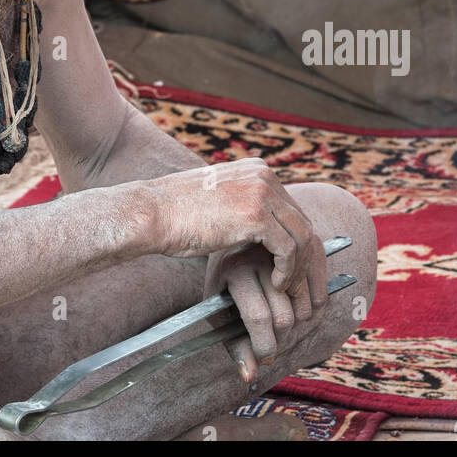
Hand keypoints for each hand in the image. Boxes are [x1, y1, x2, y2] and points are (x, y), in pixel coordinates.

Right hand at [143, 156, 319, 295]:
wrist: (153, 213)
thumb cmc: (177, 214)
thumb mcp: (218, 198)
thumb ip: (242, 203)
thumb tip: (259, 226)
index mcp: (256, 169)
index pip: (293, 208)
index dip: (296, 241)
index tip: (289, 267)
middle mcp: (263, 175)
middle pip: (302, 221)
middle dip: (302, 256)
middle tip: (292, 282)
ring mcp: (261, 192)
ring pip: (302, 236)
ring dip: (298, 267)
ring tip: (285, 287)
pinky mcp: (256, 215)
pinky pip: (289, 249)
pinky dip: (288, 271)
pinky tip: (276, 284)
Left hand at [204, 236, 327, 385]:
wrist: (238, 243)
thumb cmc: (228, 285)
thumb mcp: (220, 312)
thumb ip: (235, 345)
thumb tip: (250, 376)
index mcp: (235, 270)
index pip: (258, 318)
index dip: (264, 347)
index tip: (264, 358)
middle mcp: (261, 257)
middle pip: (284, 317)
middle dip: (279, 338)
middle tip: (270, 337)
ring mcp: (287, 253)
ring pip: (305, 309)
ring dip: (297, 326)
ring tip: (280, 318)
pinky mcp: (304, 253)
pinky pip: (321, 297)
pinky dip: (313, 311)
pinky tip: (296, 307)